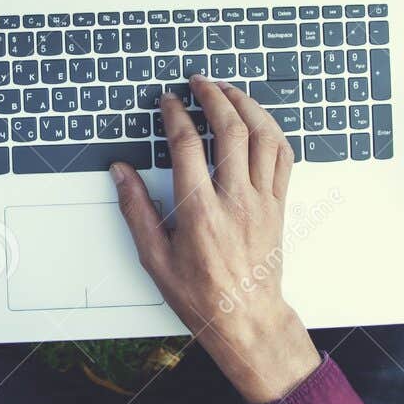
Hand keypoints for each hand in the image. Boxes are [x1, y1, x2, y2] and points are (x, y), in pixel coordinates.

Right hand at [111, 74, 320, 403]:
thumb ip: (136, 209)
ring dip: (246, 105)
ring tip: (228, 90)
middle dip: (214, 96)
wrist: (246, 320)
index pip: (188, 146)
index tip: (168, 101)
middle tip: (198, 82)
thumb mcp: (154, 258)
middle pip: (231, 130)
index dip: (176, 115)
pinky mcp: (279, 206)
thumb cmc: (200, 295)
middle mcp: (236, 201)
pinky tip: (258, 120)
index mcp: (200, 212)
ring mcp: (263, 201)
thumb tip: (120, 172)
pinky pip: (283, 157)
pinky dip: (272, 130)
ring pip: (264, 136)